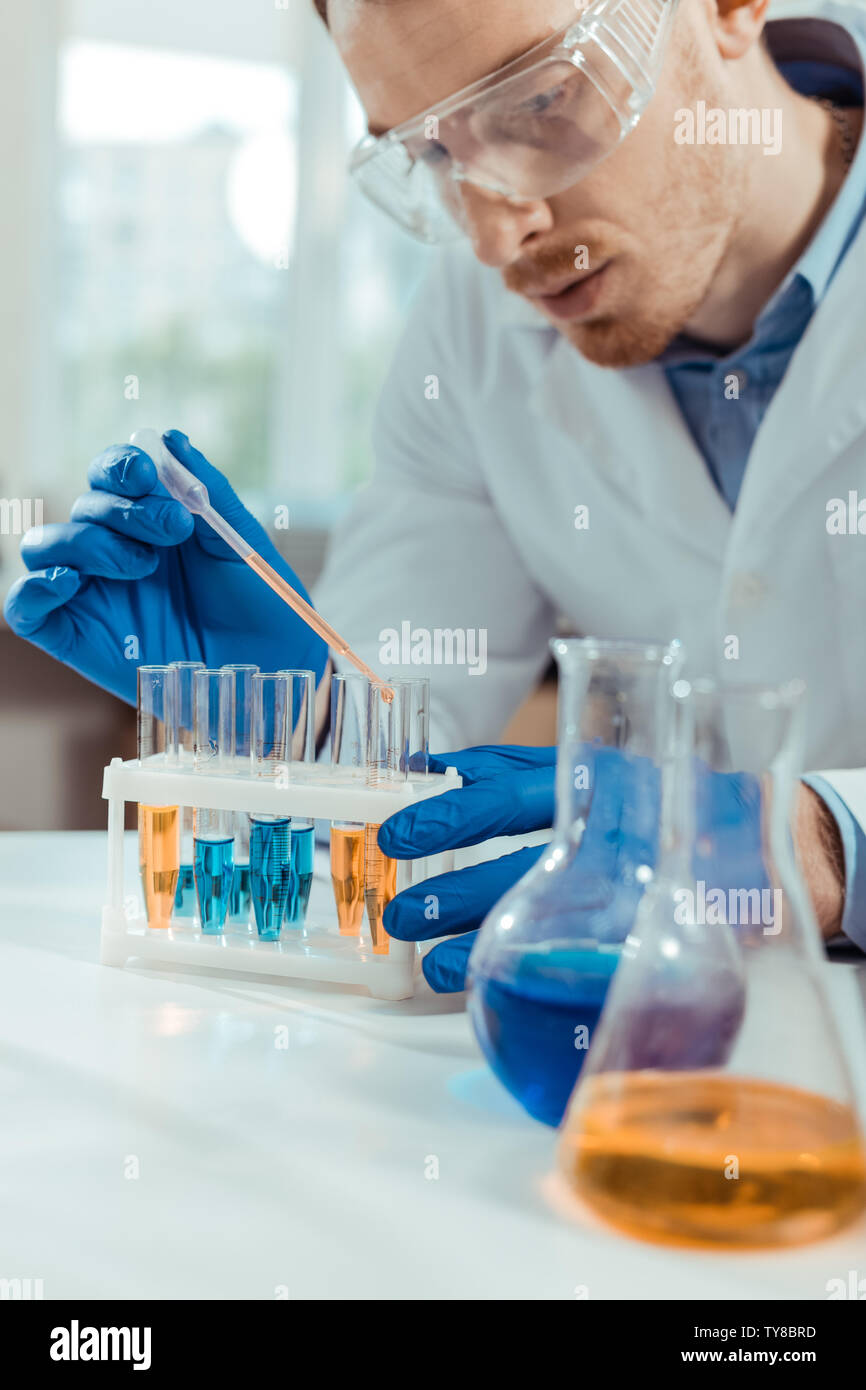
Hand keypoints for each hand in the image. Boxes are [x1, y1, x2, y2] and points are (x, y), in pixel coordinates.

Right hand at [3, 431, 327, 702]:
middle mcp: (113, 551)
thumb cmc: (259, 603)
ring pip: (45, 547)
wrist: (271, 665)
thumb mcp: (238, 539)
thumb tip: (172, 438)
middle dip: (124, 511)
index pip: (109, 475)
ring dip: (86, 542)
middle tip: (173, 531)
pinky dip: (34, 588)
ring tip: (140, 565)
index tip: (147, 476)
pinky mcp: (76, 636)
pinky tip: (71, 582)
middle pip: (83, 508)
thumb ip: (206, 489)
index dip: (119, 466)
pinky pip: (25, 607)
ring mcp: (91, 593)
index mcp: (148, 520)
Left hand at [380, 742, 769, 992]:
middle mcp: (613, 830)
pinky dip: (531, 967)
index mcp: (594, 779)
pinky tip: (491, 980)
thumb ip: (506, 769)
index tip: (398, 832)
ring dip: (479, 939)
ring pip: (550, 914)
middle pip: (518, 862)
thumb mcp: (583, 767)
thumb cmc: (651, 796)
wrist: (762, 835)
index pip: (508, 794)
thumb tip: (423, 764)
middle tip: (399, 911)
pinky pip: (583, 955)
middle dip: (452, 893)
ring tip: (429, 958)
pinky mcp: (651, 929)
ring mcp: (634, 884)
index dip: (450, 814)